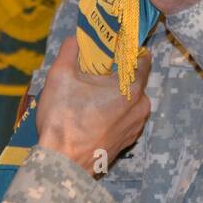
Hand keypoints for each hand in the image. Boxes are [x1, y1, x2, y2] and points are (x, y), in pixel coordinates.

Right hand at [36, 37, 151, 174]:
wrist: (62, 164)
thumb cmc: (63, 119)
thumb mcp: (60, 76)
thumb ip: (70, 50)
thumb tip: (77, 37)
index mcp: (131, 88)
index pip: (143, 60)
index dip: (130, 50)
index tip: (116, 45)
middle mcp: (140, 108)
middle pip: (134, 81)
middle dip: (118, 74)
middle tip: (96, 70)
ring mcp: (135, 127)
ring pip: (130, 101)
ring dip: (116, 95)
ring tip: (91, 92)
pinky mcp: (126, 142)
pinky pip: (125, 119)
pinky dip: (114, 113)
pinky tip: (93, 113)